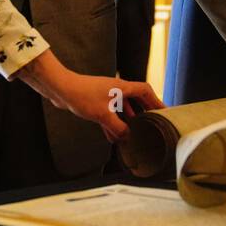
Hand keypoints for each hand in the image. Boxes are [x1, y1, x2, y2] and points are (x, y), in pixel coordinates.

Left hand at [16, 50, 164, 142]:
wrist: (60, 89)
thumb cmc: (82, 96)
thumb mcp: (103, 116)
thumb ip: (118, 128)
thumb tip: (127, 137)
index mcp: (121, 87)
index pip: (145, 91)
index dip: (156, 100)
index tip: (164, 110)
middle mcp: (115, 89)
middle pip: (135, 99)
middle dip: (144, 111)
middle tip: (153, 122)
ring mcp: (105, 95)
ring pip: (121, 107)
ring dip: (128, 119)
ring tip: (135, 132)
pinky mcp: (95, 102)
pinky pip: (109, 113)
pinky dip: (113, 124)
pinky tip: (113, 138)